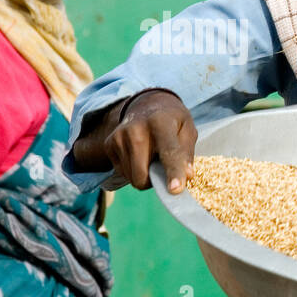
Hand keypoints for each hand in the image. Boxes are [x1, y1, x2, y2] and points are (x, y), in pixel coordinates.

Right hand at [73, 89, 195, 192]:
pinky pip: (124, 173)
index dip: (173, 172)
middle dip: (156, 181)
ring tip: (153, 157)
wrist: (147, 105)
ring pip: (133, 177)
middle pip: (142, 174)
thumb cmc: (173, 122)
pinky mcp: (109, 144)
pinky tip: (141, 156)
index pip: (168, 152)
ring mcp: (118, 137)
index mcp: (161, 122)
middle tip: (165, 169)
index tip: (175, 190)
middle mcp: (135, 129)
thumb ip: (187, 153)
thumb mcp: (188, 130)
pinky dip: (135, 170)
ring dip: (146, 175)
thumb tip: (187, 176)